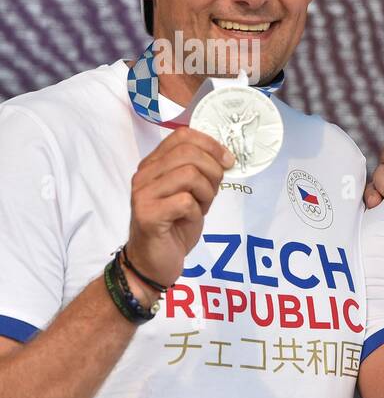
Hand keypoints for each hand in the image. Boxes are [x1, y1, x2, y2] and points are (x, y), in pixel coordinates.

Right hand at [124, 127, 233, 300]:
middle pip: (188, 152)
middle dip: (213, 171)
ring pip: (189, 174)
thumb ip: (199, 172)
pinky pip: (186, 201)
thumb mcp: (190, 193)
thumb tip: (225, 156)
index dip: (210, 144)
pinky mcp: (147, 215)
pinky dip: (197, 212)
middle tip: (214, 191)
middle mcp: (144, 175)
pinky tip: (189, 220)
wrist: (153, 261)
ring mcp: (142, 194)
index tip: (227, 161)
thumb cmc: (174, 226)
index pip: (182, 136)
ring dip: (207, 192)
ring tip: (201, 207)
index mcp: (153, 165)